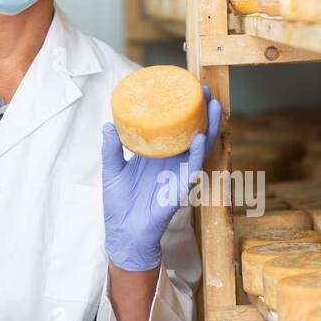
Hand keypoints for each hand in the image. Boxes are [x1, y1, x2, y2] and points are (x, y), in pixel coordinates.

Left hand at [101, 86, 221, 271]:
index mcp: (159, 156)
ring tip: (213, 106)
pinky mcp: (180, 189)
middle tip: (205, 89)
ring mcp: (179, 174)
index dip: (182, 110)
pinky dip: (197, 153)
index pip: (176, 128)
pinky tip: (200, 138)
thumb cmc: (119, 204)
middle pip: (194, 132)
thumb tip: (108, 124)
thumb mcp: (112, 169)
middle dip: (202, 112)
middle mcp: (173, 162)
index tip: (186, 87)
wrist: (123, 232)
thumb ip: (111, 148)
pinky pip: (192, 168)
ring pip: (201, 146)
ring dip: (209, 126)